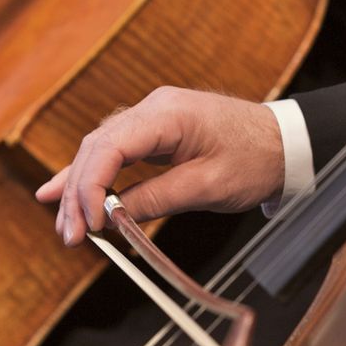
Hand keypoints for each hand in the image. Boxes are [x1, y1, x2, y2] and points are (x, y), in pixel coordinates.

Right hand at [36, 87, 284, 245]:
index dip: (91, 186)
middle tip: (70, 236)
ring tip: (66, 228)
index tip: (91, 224)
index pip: (110, 146)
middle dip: (78, 194)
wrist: (286, 143)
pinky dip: (90, 176)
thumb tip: (113, 219)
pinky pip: (113, 153)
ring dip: (79, 190)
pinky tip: (58, 192)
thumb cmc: (256, 159)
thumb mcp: (208, 186)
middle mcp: (152, 109)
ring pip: (99, 152)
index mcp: (167, 114)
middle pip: (96, 149)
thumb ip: (157, 199)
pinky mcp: (154, 133)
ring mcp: (151, 118)